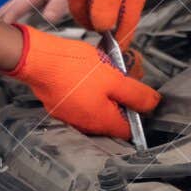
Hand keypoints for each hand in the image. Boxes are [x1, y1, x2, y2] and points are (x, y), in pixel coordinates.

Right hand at [5, 24, 159, 139]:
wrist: (37, 59)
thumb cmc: (73, 67)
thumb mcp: (113, 77)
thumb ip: (136, 94)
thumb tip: (154, 105)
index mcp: (102, 122)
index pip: (129, 130)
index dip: (139, 115)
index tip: (140, 95)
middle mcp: (85, 125)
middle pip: (113, 118)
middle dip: (121, 98)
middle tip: (122, 75)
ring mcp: (70, 116)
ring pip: (97, 108)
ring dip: (105, 91)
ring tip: (105, 69)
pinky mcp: (59, 104)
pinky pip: (82, 101)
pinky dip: (89, 89)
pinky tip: (87, 71)